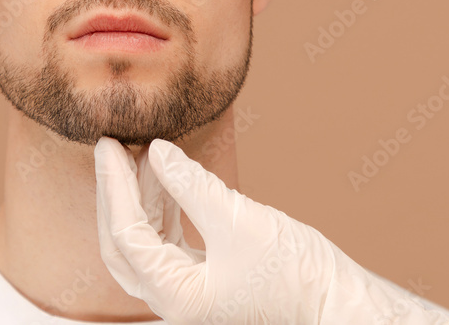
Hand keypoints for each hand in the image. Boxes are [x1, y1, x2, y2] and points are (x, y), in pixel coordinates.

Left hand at [94, 137, 448, 323]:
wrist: (339, 303)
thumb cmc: (298, 273)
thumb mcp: (239, 220)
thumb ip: (192, 185)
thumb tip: (156, 150)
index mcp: (176, 297)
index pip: (127, 235)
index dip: (114, 185)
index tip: (109, 145)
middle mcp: (174, 301)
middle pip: (124, 243)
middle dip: (116, 192)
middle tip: (111, 146)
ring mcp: (187, 292)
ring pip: (144, 241)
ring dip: (139, 196)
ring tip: (142, 152)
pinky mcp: (204, 279)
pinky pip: (167, 241)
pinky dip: (162, 208)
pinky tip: (165, 176)